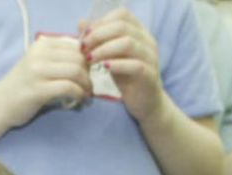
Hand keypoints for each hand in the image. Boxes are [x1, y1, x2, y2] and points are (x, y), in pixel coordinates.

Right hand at [0, 34, 91, 127]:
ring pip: (76, 71)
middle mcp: (39, 53)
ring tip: (86, 95)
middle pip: (79, 58)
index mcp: (42, 44)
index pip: (77, 46)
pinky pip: (69, 87)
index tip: (88, 75)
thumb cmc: (23, 85)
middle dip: (89, 74)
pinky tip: (78, 101)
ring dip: (86, 85)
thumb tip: (89, 60)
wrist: (0, 104)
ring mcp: (37, 71)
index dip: (88, 61)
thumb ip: (60, 58)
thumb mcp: (40, 64)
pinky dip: (78, 94)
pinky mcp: (38, 89)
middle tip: (89, 87)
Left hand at [81, 8, 164, 122]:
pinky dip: (117, 65)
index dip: (101, 22)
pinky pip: (135, 65)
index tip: (85, 35)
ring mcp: (151, 57)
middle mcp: (147, 41)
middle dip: (98, 35)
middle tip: (83, 47)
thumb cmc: (126, 77)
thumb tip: (80, 22)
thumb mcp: (109, 56)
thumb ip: (98, 40)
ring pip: (128, 43)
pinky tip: (103, 68)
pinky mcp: (150, 75)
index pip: (122, 15)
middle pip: (122, 26)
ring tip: (89, 59)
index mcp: (139, 32)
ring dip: (104, 49)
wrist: (145, 103)